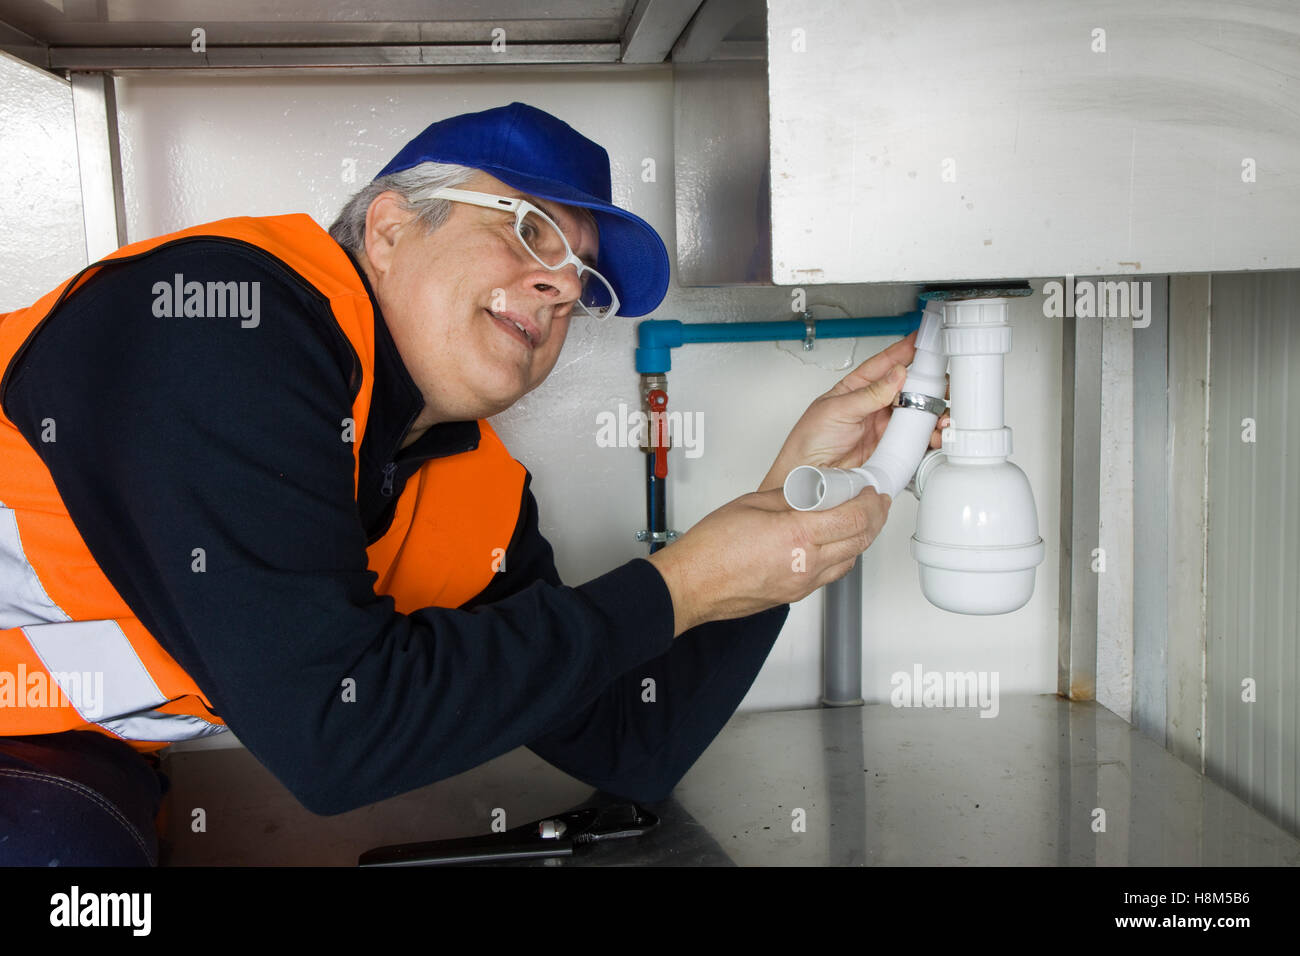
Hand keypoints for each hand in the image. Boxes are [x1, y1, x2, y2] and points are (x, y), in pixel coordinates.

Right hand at [646, 487, 890, 637]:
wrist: (692, 584)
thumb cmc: (711, 548)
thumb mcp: (754, 504)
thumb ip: (790, 497)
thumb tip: (813, 492)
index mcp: (797, 535)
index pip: (853, 517)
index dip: (870, 502)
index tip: (871, 491)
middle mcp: (806, 563)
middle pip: (860, 540)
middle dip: (875, 518)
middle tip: (876, 503)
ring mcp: (802, 583)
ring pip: (850, 560)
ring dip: (862, 539)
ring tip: (860, 521)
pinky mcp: (795, 595)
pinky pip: (831, 575)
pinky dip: (843, 556)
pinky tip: (836, 544)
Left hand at [758, 330, 949, 492]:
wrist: (808, 478)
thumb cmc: (809, 441)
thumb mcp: (837, 410)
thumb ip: (869, 394)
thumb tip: (895, 375)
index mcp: (857, 387)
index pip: (885, 363)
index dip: (904, 350)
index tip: (923, 340)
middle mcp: (874, 404)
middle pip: (909, 387)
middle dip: (929, 383)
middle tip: (942, 383)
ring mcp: (884, 426)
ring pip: (917, 413)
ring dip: (933, 413)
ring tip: (940, 414)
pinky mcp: (891, 448)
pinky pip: (915, 439)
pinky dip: (929, 437)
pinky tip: (935, 435)